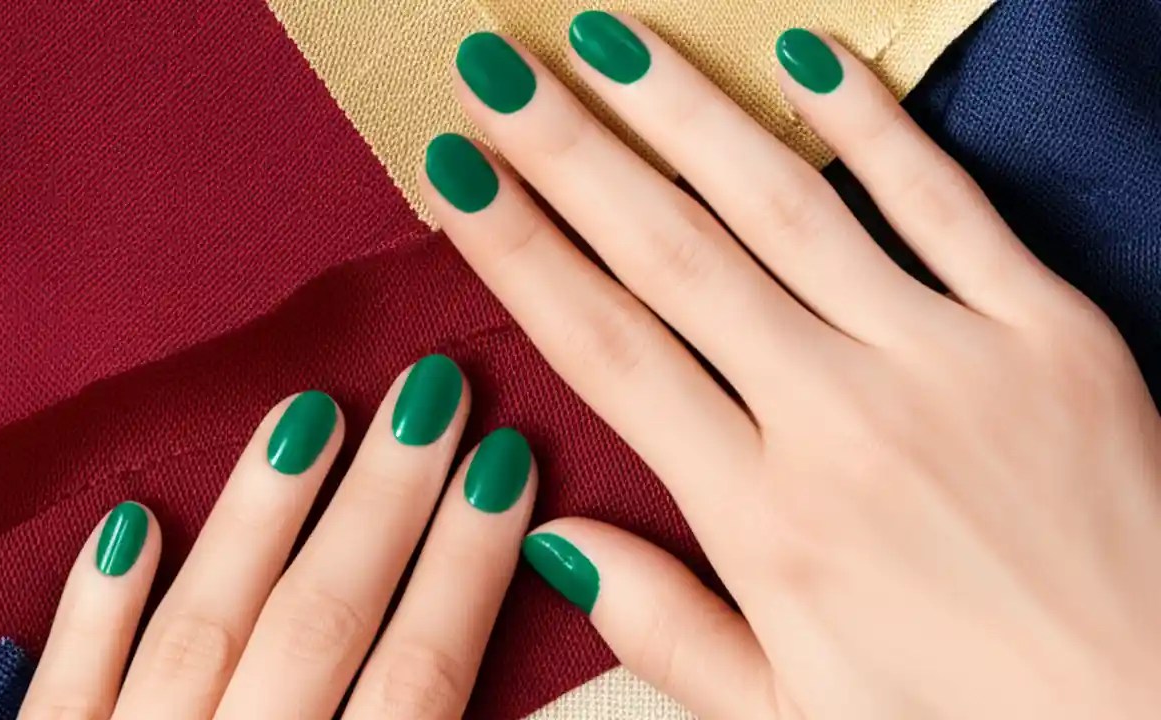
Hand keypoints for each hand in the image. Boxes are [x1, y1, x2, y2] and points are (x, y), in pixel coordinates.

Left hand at [18, 356, 536, 718]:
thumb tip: (502, 667)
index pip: (420, 677)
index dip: (469, 567)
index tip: (506, 466)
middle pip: (322, 625)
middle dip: (385, 502)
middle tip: (432, 390)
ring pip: (202, 631)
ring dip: (260, 516)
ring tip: (308, 410)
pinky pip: (66, 691)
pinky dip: (93, 611)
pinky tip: (131, 522)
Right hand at [421, 15, 1160, 718]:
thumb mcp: (787, 716)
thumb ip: (663, 626)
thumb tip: (547, 534)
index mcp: (764, 519)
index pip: (608, 350)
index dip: (518, 250)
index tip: (455, 171)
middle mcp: (841, 421)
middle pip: (673, 257)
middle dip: (569, 152)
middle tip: (495, 70)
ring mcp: (950, 362)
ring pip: (786, 207)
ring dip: (686, 114)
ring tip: (606, 39)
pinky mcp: (1052, 331)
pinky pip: (946, 203)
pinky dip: (875, 125)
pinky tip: (804, 59)